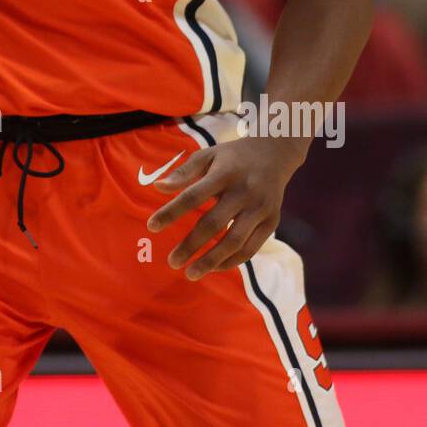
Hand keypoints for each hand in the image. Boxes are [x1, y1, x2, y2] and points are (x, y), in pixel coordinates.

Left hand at [146, 134, 306, 279]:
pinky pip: (250, 249)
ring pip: (234, 242)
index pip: (193, 196)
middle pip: (214, 224)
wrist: (275, 153)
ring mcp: (261, 209)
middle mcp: (244, 192)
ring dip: (211, 261)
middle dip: (191, 245)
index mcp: (224, 173)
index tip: (151, 226)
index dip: (172, 212)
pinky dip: (231, 261)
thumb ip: (183, 173)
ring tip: (190, 273)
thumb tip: (157, 187)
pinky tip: (213, 267)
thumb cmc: (232, 157)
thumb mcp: (207, 155)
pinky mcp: (271, 222)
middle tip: (171, 261)